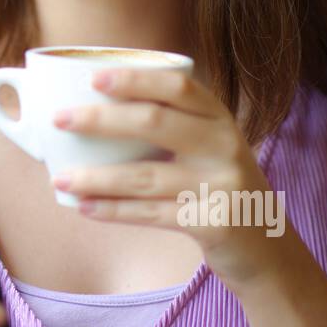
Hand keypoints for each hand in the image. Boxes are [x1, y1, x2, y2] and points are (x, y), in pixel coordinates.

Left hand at [50, 68, 289, 289]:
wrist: (268, 249)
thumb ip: (169, 128)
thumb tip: (92, 114)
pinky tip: (84, 207)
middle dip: (100, 119)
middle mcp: (224, 145)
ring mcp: (221, 185)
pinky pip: (150, 214)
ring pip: (145, 175)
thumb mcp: (209, 149)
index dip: (135, 78)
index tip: (94, 78)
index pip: (178, 86)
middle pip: (154, 122)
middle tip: (58, 120)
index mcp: (219, 118)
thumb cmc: (219, 188)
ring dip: (96, 177)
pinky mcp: (213, 223)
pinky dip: (113, 210)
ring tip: (59, 179)